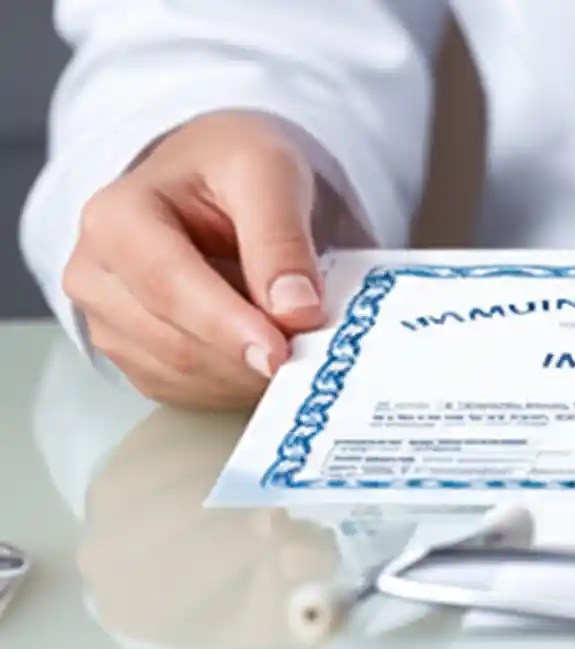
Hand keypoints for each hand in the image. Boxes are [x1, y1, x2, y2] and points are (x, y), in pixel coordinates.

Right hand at [63, 111, 326, 407]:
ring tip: (298, 345)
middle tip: (314, 352)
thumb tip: (296, 310)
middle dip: (247, 354)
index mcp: (115, 217)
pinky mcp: (133, 354)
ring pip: (181, 373)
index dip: (226, 325)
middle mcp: (95, 274)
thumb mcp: (267, 173)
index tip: (276, 353)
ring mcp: (107, 320)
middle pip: (174, 339)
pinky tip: (267, 357)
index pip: (169, 285)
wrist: (213, 179)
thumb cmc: (232, 166)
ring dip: (246, 372)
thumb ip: (280, 238)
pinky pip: (186, 390)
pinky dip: (235, 383)